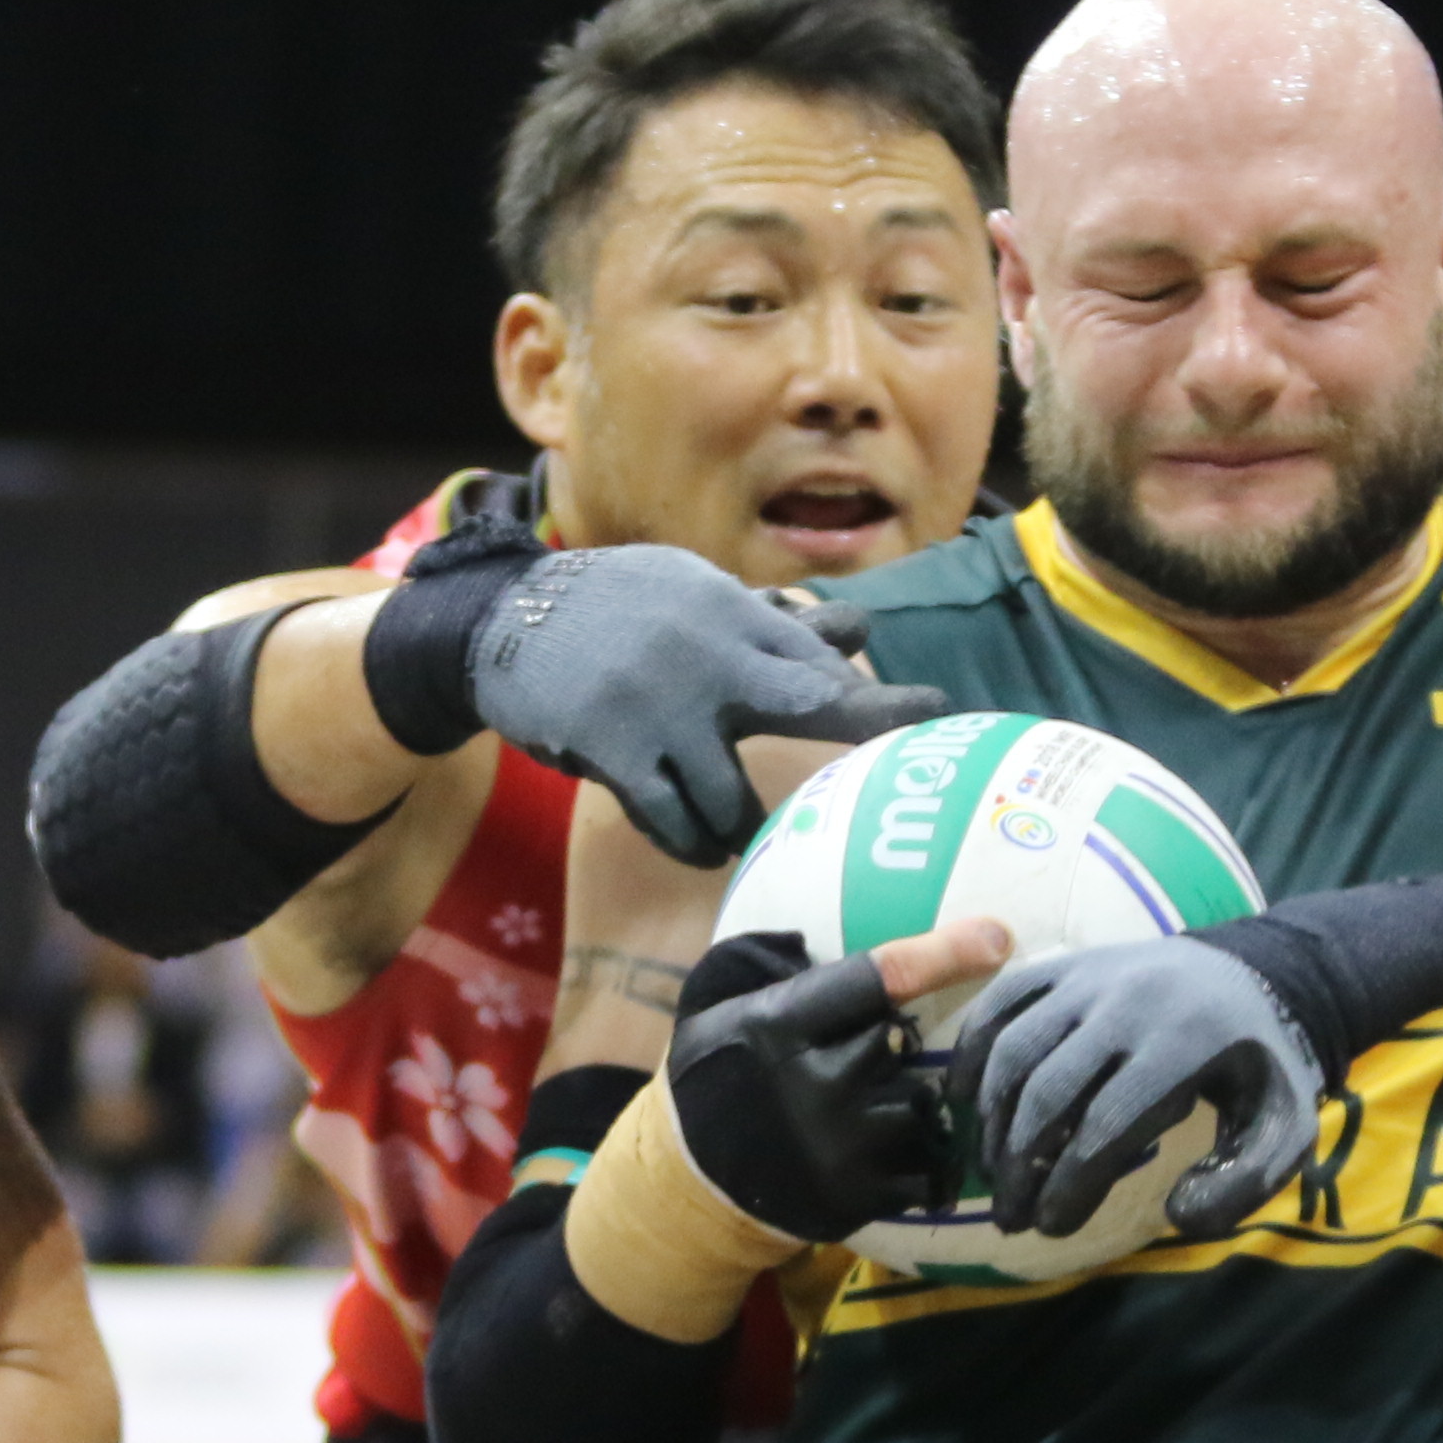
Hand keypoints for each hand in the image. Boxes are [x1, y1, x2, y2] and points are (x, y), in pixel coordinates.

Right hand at [381, 541, 945, 864]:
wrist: (502, 623)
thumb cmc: (617, 612)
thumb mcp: (693, 597)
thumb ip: (772, 626)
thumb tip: (860, 631)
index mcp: (730, 615)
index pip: (820, 659)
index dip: (878, 697)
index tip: (939, 714)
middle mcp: (706, 655)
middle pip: (807, 704)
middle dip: (866, 733)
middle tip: (900, 780)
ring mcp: (661, 706)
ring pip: (731, 798)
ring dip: (739, 826)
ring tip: (737, 835)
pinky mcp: (615, 751)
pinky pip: (674, 823)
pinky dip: (694, 841)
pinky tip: (702, 845)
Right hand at [667, 922, 1006, 1244]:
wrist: (690, 1184)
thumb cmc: (716, 1077)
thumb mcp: (715, 1006)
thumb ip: (760, 963)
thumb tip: (809, 936)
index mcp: (780, 1024)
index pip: (881, 977)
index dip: (945, 952)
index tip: (999, 937)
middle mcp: (814, 1083)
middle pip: (904, 1042)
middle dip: (895, 1045)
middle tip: (867, 1057)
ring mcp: (840, 1145)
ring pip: (923, 1103)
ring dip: (910, 1101)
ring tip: (877, 1106)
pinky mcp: (859, 1195)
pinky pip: (929, 1168)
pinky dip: (925, 1158)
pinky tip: (900, 1152)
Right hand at [950, 935, 1329, 1245]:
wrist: (1252, 977)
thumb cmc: (1260, 1068)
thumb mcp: (1284, 1128)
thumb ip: (1245, 1182)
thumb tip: (1178, 1213)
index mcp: (1186, 1044)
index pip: (1108, 1124)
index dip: (1070, 1184)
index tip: (1051, 1227)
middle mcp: (1130, 1002)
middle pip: (1050, 1091)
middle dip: (1020, 1165)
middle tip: (1010, 1217)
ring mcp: (1092, 976)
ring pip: (1017, 1049)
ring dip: (992, 1119)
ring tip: (992, 1172)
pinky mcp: (1066, 964)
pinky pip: (1003, 1000)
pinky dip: (972, 1047)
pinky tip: (963, 1098)